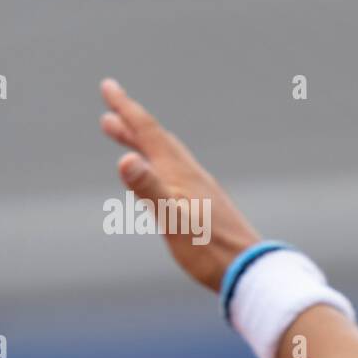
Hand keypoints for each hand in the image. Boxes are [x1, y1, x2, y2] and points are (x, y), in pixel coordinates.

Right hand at [98, 80, 260, 291]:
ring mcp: (201, 192)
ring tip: (127, 142)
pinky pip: (178, 177)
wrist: (250, 271)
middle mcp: (192, 176)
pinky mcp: (207, 208)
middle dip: (132, 125)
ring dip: (145, 146)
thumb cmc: (210, 250)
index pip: (149, 133)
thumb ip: (149, 189)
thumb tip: (126, 159)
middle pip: (158, 142)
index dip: (126, 109)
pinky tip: (163, 181)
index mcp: (180, 174)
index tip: (108, 86)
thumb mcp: (173, 220)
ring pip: (168, 159)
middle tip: (109, 110)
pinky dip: (161, 169)